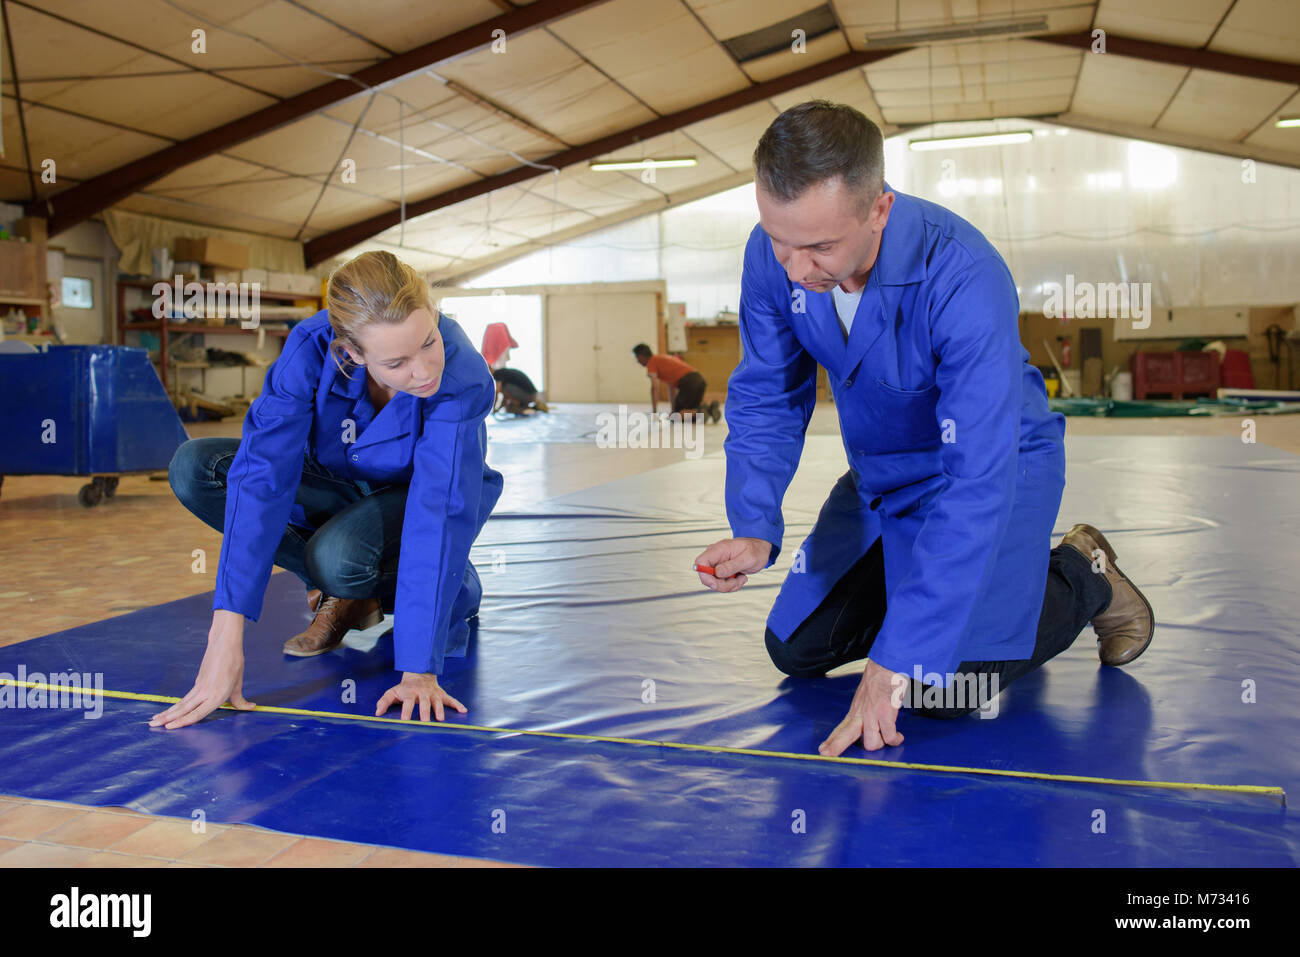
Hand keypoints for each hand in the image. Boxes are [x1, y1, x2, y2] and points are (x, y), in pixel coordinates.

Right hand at [150, 610, 255, 728]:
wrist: (225, 644)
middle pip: (184, 709)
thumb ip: (239, 700)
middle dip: (168, 719)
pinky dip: (176, 706)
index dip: (183, 722)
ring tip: (154, 720)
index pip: (198, 713)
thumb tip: (251, 708)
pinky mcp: (197, 682)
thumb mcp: (238, 683)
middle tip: (152, 725)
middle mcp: (206, 693)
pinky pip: (185, 697)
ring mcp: (200, 687)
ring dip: (167, 713)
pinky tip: (170, 711)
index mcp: (217, 695)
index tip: (169, 727)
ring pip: (182, 703)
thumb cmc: (234, 663)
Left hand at [375, 672, 466, 722]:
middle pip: (424, 704)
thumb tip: (377, 713)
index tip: (405, 721)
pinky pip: (451, 700)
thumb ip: (384, 702)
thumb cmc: (404, 687)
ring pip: (438, 702)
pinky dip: (458, 705)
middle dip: (425, 712)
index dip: (406, 712)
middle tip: (425, 723)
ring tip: (441, 719)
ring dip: (439, 710)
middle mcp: (423, 694)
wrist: (419, 673)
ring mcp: (433, 694)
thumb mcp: (392, 692)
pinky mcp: (442, 695)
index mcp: (410, 694)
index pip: (408, 704)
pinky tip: (464, 711)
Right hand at [694, 537, 771, 592]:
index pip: (701, 562)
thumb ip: (731, 566)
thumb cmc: (755, 550)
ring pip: (714, 583)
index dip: (704, 575)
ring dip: (729, 586)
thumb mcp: (747, 558)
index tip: (715, 583)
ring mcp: (718, 565)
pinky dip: (731, 585)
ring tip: (741, 578)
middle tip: (736, 582)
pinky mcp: (722, 572)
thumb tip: (717, 572)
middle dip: (721, 584)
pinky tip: (740, 578)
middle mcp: (715, 557)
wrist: (761, 550)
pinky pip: (721, 584)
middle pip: (706, 576)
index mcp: (718, 550)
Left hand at [818, 659, 905, 754]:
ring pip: (872, 743)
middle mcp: (861, 714)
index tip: (822, 750)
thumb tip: (864, 725)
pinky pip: (889, 736)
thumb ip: (862, 712)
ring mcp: (872, 715)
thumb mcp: (863, 698)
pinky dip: (895, 739)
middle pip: (846, 735)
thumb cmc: (878, 682)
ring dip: (881, 744)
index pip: (841, 728)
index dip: (833, 740)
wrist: (885, 668)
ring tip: (888, 739)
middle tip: (827, 754)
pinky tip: (898, 737)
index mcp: (855, 711)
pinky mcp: (885, 714)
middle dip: (836, 746)